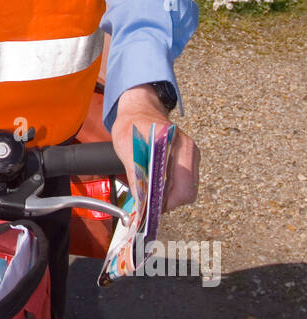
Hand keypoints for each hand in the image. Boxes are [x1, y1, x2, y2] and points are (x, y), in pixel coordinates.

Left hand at [110, 84, 198, 212]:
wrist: (139, 110)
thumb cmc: (133, 125)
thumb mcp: (126, 148)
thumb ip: (135, 174)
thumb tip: (142, 199)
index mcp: (176, 145)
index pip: (181, 186)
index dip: (165, 202)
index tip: (150, 208)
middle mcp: (189, 150)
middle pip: (187, 192)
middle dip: (168, 202)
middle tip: (149, 204)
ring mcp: (191, 155)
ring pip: (187, 190)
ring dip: (170, 197)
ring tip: (151, 193)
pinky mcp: (189, 160)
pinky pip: (185, 183)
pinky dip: (172, 189)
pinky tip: (158, 185)